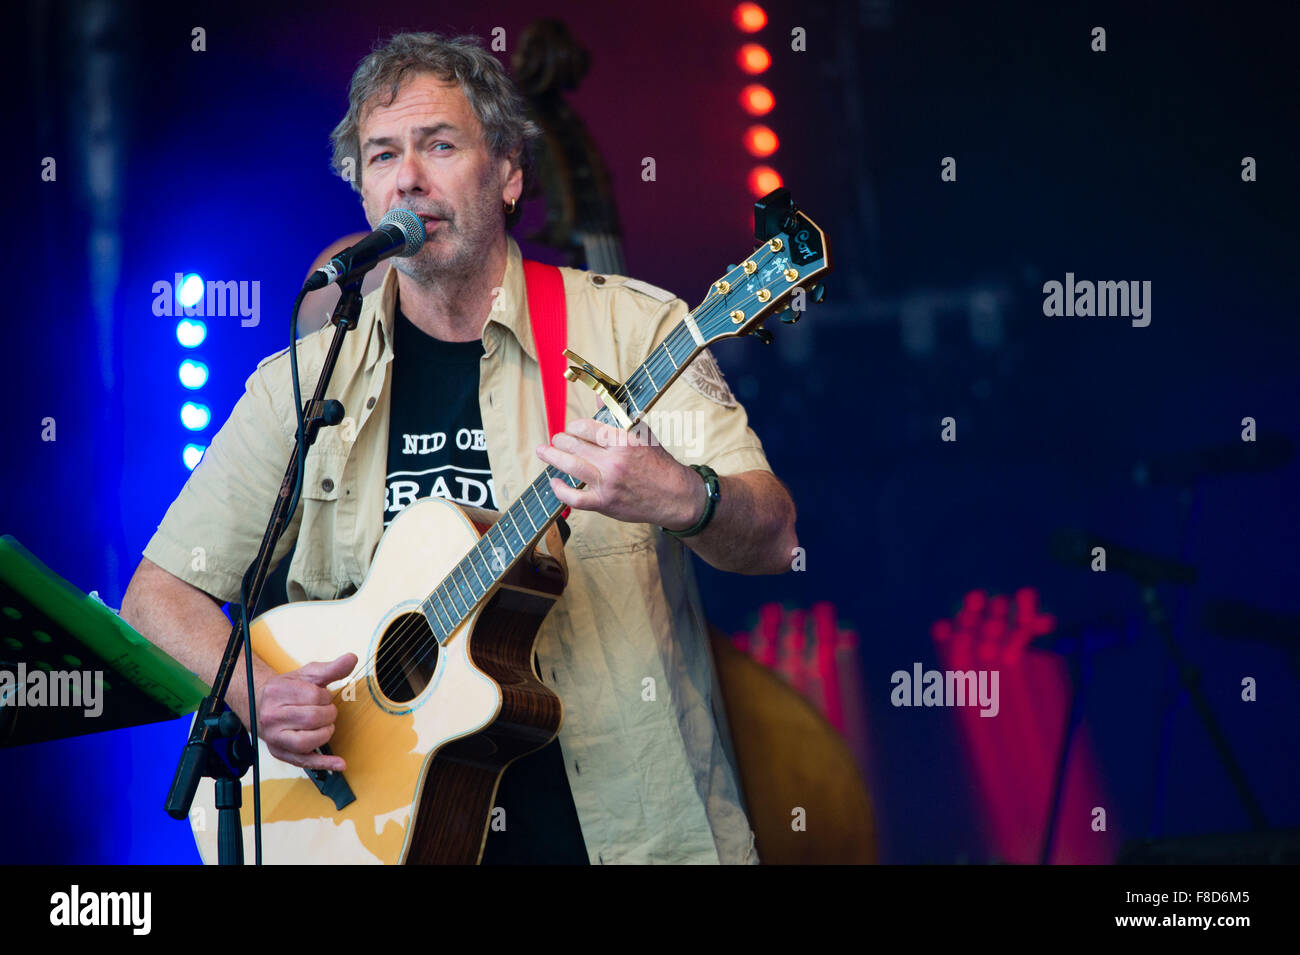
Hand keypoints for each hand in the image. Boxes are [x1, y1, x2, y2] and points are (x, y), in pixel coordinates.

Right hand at [256, 653, 356, 771]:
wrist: (262, 705)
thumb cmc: (288, 690)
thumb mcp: (307, 675)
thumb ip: (331, 668)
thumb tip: (352, 658)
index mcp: (277, 692)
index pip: (314, 696)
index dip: (326, 696)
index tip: (322, 696)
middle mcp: (271, 716)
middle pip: (313, 718)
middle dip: (328, 714)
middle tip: (325, 711)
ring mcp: (274, 737)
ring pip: (308, 740)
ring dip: (326, 732)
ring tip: (324, 725)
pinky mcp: (281, 753)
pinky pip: (304, 761)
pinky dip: (324, 763)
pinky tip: (340, 763)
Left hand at [535, 418, 704, 529]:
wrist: (675, 496)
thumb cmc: (659, 463)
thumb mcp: (642, 434)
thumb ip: (617, 415)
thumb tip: (598, 395)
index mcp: (624, 440)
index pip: (586, 427)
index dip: (574, 426)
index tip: (572, 428)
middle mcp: (614, 461)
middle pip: (574, 445)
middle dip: (560, 440)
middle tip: (557, 439)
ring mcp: (608, 483)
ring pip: (570, 466)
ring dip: (552, 456)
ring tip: (543, 451)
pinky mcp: (604, 503)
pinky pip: (574, 498)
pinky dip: (560, 490)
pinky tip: (555, 482)